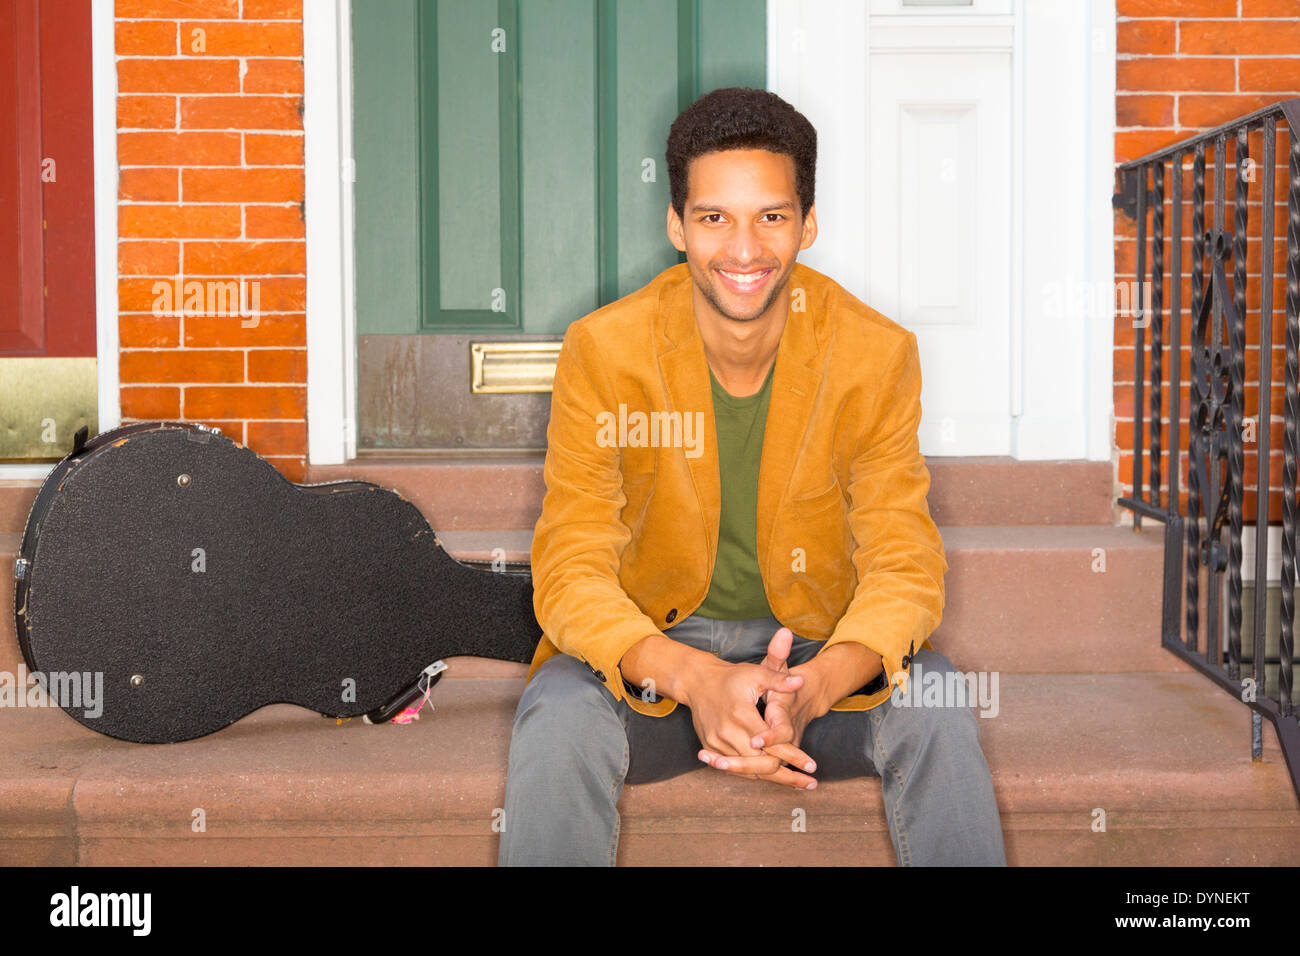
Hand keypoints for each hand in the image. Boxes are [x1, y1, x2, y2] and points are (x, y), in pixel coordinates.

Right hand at [682, 651, 817, 789]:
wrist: (697, 682)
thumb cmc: (730, 677)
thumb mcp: (755, 673)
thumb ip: (779, 680)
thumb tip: (801, 682)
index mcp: (741, 715)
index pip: (771, 744)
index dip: (794, 756)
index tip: (812, 766)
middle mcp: (727, 733)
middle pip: (761, 764)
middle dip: (788, 776)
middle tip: (812, 784)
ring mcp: (716, 743)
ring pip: (749, 771)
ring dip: (774, 780)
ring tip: (799, 785)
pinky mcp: (711, 749)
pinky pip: (735, 769)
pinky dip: (756, 774)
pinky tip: (775, 779)